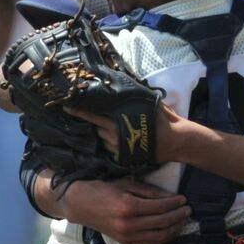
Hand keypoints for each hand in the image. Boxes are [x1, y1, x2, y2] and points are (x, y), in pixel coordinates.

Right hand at [62, 176, 189, 243]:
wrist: (79, 205)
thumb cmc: (101, 189)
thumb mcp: (124, 183)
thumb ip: (147, 190)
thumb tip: (169, 196)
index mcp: (128, 206)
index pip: (160, 207)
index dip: (175, 204)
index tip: (184, 199)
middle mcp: (129, 224)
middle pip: (163, 222)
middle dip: (178, 216)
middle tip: (188, 209)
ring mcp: (127, 236)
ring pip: (159, 236)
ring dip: (175, 228)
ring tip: (183, 219)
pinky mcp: (126, 242)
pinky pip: (151, 243)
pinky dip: (164, 237)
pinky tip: (171, 229)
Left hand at [71, 100, 185, 168]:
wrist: (176, 140)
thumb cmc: (164, 119)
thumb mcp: (148, 102)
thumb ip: (134, 97)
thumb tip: (124, 85)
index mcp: (119, 120)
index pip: (93, 115)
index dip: (79, 112)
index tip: (66, 107)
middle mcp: (116, 135)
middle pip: (97, 128)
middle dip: (97, 123)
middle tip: (104, 120)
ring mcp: (118, 148)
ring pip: (102, 140)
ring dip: (105, 135)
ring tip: (115, 131)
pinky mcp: (123, 158)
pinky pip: (111, 150)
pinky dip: (113, 145)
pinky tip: (121, 142)